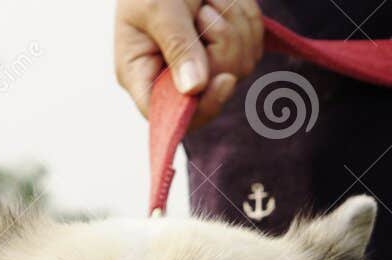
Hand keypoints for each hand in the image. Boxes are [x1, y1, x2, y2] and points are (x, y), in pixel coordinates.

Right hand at [115, 0, 263, 128]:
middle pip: (212, 91)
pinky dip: (245, 18)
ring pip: (239, 67)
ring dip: (234, 25)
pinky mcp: (223, 50)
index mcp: (140, 74)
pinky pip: (252, 47)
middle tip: (204, 11)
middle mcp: (169, 78)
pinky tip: (225, 0)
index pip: (167, 116)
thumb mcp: (159, 8)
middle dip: (221, 45)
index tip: (225, 80)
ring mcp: (200, 65)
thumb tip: (194, 89)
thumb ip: (177, 46)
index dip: (199, 109)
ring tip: (210, 0)